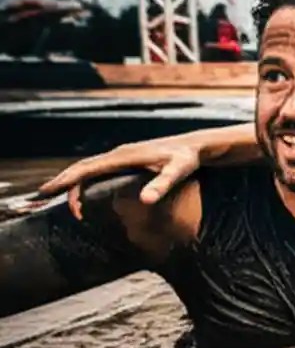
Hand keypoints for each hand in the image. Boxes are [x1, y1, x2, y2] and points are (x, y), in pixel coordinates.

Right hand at [36, 137, 200, 208]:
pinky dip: (83, 179)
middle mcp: (119, 154)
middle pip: (82, 168)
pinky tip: (80, 190)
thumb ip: (162, 185)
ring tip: (58, 198)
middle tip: (44, 198)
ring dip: (71, 181)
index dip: (67, 180)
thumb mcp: (178, 172)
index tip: (48, 192)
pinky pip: (98, 169)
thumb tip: (146, 201)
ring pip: (89, 168)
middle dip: (62, 182)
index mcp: (124, 156)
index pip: (87, 168)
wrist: (195, 147)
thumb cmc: (187, 159)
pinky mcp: (126, 160)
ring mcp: (121, 156)